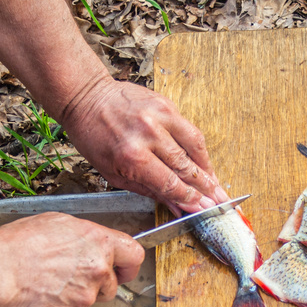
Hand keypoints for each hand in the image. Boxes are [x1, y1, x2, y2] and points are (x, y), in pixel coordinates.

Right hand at [0, 212, 143, 306]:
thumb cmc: (20, 242)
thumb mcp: (58, 224)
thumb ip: (84, 238)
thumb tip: (88, 246)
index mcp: (100, 244)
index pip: (133, 256)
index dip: (127, 265)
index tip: (122, 269)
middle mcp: (98, 272)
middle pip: (111, 285)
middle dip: (95, 284)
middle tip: (69, 276)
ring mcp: (84, 299)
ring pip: (88, 302)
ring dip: (74, 297)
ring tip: (46, 283)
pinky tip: (38, 296)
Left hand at [61, 77, 229, 215]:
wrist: (86, 98)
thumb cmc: (94, 138)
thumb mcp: (114, 173)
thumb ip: (149, 190)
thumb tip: (177, 207)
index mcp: (132, 156)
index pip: (170, 183)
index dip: (190, 199)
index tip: (202, 208)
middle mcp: (148, 134)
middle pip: (186, 167)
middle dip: (205, 188)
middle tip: (219, 202)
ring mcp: (160, 116)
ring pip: (194, 147)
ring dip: (208, 168)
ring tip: (217, 184)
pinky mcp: (166, 104)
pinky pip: (189, 130)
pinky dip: (199, 148)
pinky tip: (204, 161)